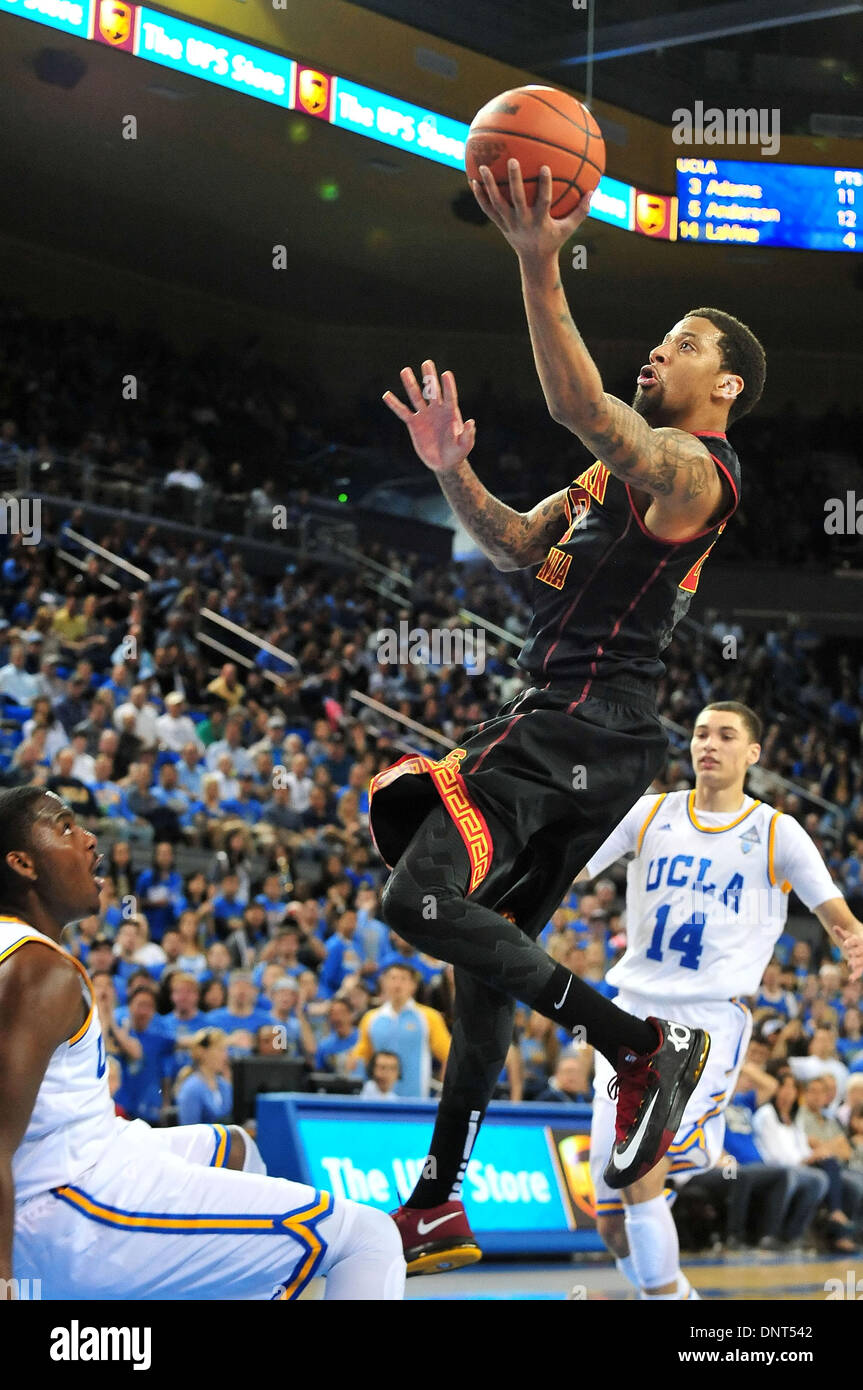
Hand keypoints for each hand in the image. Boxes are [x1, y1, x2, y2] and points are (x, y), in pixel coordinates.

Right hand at [383, 361, 475, 473]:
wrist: (444, 462)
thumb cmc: (457, 452)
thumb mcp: (465, 444)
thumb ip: (467, 434)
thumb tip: (470, 422)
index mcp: (451, 412)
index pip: (450, 396)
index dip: (448, 386)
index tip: (446, 374)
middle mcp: (437, 410)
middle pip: (432, 390)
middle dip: (429, 377)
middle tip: (427, 362)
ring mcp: (424, 415)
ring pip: (416, 396)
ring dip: (410, 384)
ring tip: (404, 371)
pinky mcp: (414, 423)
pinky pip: (403, 412)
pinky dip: (394, 404)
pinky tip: (386, 395)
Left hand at [471, 160, 592, 261]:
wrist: (534, 261)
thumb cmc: (554, 239)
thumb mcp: (569, 228)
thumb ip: (582, 210)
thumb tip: (594, 190)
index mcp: (540, 221)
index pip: (543, 201)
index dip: (544, 185)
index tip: (545, 167)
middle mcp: (523, 221)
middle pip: (516, 199)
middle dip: (514, 180)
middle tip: (512, 160)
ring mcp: (509, 223)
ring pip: (497, 203)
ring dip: (489, 186)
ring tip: (483, 167)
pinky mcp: (500, 225)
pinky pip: (488, 210)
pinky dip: (480, 197)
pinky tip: (473, 181)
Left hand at [834, 922, 862, 980]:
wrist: (862, 948)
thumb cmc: (854, 942)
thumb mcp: (848, 938)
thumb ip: (841, 934)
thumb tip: (834, 927)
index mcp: (858, 941)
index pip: (854, 941)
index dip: (850, 942)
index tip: (844, 944)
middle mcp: (861, 950)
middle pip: (858, 951)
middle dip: (854, 952)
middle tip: (849, 953)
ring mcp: (862, 958)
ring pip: (860, 961)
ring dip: (855, 963)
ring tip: (850, 964)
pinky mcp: (862, 967)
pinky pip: (859, 971)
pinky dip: (855, 975)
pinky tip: (851, 979)